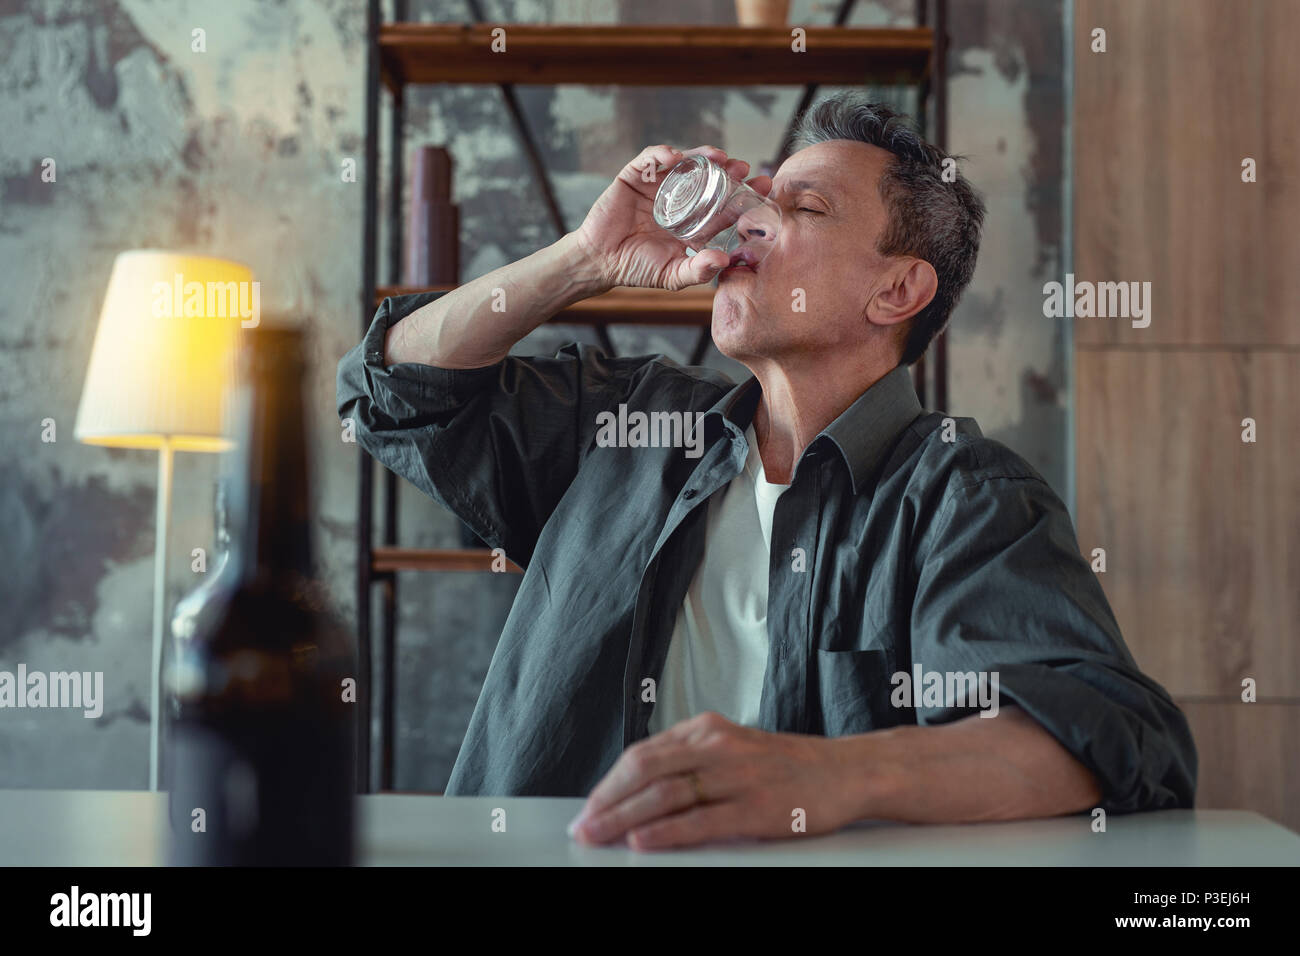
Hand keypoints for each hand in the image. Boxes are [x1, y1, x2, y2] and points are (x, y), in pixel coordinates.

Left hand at [568, 711, 856, 849]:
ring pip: (666, 794)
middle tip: (584, 827)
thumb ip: (691, 762)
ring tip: (600, 836)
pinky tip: (643, 840)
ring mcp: (737, 776)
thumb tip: (640, 792)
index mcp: (707, 730)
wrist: (845, 770)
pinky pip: (701, 820)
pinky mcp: (756, 807)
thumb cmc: (787, 766)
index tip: (589, 807)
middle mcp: (718, 746)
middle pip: (646, 771)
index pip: (643, 754)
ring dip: (625, 818)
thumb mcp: (733, 748)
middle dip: (608, 801)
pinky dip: (667, 831)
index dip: (610, 783)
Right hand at [572, 145, 772, 291]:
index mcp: (691, 221)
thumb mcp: (672, 274)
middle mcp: (678, 199)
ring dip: (702, 156)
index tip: (763, 189)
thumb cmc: (636, 269)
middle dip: (728, 171)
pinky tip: (676, 157)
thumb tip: (725, 260)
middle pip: (709, 178)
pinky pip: (650, 159)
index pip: (723, 204)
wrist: (600, 261)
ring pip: (684, 163)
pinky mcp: (634, 177)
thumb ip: (698, 269)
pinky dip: (663, 154)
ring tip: (718, 156)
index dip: (743, 195)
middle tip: (745, 168)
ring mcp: (657, 186)